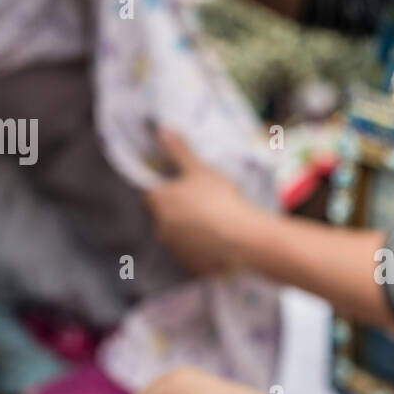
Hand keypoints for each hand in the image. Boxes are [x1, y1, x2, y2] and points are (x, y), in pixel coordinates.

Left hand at [144, 128, 260, 274]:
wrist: (240, 236)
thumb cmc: (218, 198)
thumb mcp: (200, 169)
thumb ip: (179, 150)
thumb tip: (162, 129)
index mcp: (159, 201)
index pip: (153, 193)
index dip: (168, 189)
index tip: (185, 187)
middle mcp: (161, 226)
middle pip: (166, 215)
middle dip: (179, 210)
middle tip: (204, 203)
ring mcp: (175, 247)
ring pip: (179, 234)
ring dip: (190, 229)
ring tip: (215, 222)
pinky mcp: (191, 264)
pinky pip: (193, 252)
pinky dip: (202, 247)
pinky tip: (219, 241)